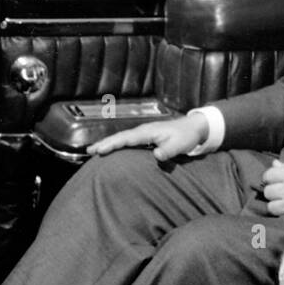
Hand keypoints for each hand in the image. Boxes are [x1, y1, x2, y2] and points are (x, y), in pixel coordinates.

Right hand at [86, 113, 207, 161]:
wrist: (194, 128)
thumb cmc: (186, 136)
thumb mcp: (179, 145)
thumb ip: (168, 151)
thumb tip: (156, 156)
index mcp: (148, 132)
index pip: (126, 139)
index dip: (112, 144)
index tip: (100, 150)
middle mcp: (143, 131)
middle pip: (120, 137)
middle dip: (105, 143)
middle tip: (90, 150)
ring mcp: (144, 134)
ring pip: (123, 138)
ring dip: (109, 143)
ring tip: (95, 151)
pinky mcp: (146, 137)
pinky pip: (128, 141)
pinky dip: (118, 144)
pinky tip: (113, 150)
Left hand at [260, 160, 283, 216]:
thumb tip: (274, 164)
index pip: (268, 175)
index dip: (270, 177)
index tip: (274, 179)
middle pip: (267, 191)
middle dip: (272, 190)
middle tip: (280, 190)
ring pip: (271, 206)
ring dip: (275, 204)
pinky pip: (280, 216)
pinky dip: (283, 213)